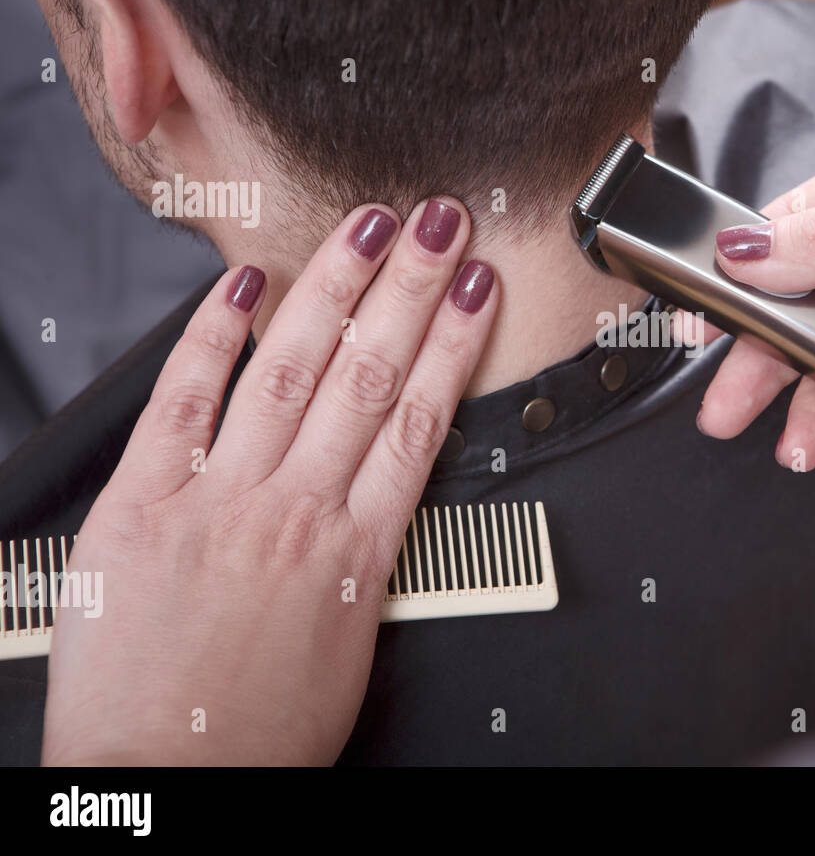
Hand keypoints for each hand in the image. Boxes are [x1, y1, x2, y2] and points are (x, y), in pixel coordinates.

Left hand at [42, 198, 497, 764]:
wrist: (168, 783)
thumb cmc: (259, 733)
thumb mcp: (350, 647)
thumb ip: (363, 560)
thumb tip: (374, 500)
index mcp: (355, 553)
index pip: (418, 419)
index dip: (455, 343)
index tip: (477, 290)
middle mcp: (295, 513)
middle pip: (369, 375)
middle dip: (412, 288)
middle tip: (442, 225)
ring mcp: (220, 502)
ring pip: (292, 371)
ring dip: (335, 289)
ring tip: (371, 229)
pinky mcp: (143, 506)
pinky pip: (182, 404)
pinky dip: (211, 339)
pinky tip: (240, 289)